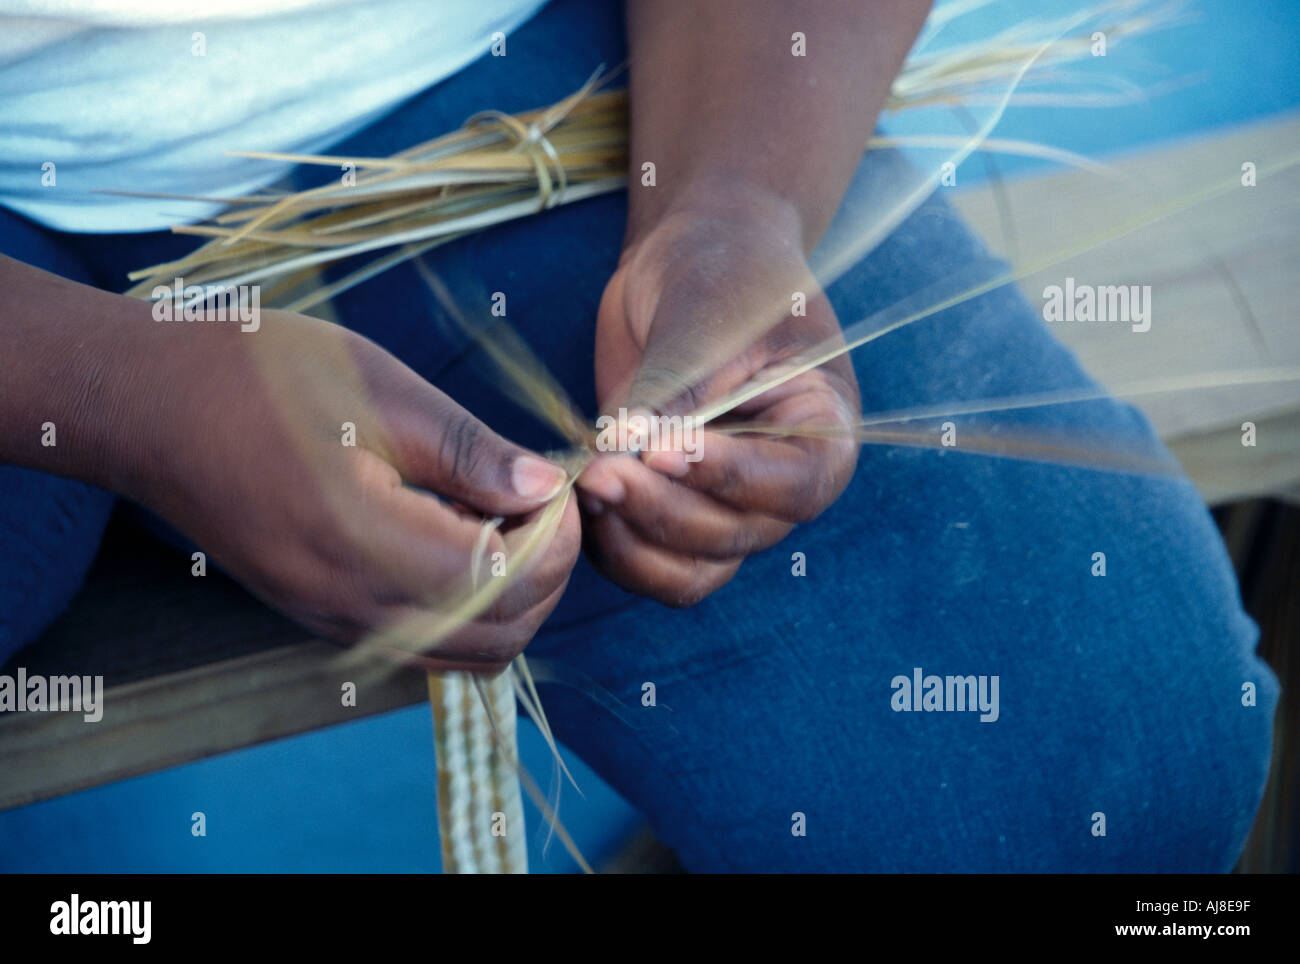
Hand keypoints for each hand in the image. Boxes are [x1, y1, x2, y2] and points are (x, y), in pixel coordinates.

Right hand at [126, 308, 578, 670]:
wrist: (148, 405)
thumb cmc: (257, 375)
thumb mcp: (380, 390)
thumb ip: (471, 452)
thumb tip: (547, 488)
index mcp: (363, 541)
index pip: (506, 581)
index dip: (558, 539)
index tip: (559, 484)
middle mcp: (349, 604)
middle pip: (500, 637)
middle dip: (548, 575)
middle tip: (540, 500)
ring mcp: (333, 621)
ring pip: (467, 655)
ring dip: (511, 599)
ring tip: (499, 516)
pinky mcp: (323, 617)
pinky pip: (425, 643)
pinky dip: (466, 608)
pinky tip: (454, 535)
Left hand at [579, 189, 859, 605]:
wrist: (689, 262)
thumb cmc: (723, 274)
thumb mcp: (708, 319)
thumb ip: (677, 391)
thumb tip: (630, 449)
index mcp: (823, 433)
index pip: (794, 485)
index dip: (729, 477)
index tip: (663, 448)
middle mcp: (780, 485)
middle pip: (735, 536)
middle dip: (663, 509)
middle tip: (602, 468)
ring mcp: (724, 504)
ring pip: (692, 567)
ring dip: (635, 538)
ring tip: (589, 480)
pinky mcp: (670, 507)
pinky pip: (649, 561)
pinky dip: (613, 544)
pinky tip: (582, 497)